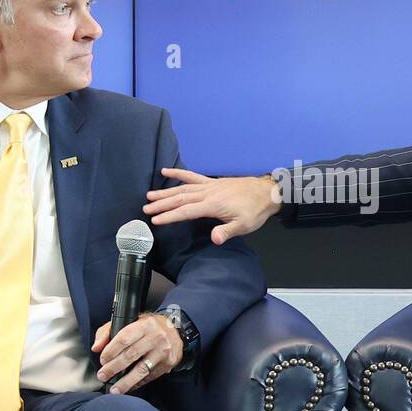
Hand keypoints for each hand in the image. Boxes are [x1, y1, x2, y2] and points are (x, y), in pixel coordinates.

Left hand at [92, 313, 183, 394]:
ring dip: (126, 381)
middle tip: (102, 375)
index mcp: (144, 325)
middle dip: (113, 367)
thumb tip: (96, 347)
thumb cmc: (148, 326)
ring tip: (114, 389)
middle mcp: (156, 337)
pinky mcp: (168, 363)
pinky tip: (129, 387)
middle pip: (131, 355)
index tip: (102, 360)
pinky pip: (150, 376)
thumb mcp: (128, 321)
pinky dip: (138, 383)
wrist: (176, 330)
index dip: (111, 351)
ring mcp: (163, 351)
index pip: (124, 338)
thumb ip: (108, 332)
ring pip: (141, 369)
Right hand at [143, 168, 280, 244]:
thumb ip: (227, 232)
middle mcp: (208, 193)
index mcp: (213, 205)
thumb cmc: (255, 211)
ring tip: (149, 196)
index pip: (186, 211)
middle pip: (180, 198)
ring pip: (183, 188)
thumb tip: (214, 239)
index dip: (169, 216)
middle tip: (145, 209)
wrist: (266, 192)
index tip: (155, 220)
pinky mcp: (212, 182)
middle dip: (162, 204)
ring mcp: (209, 186)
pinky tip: (166, 171)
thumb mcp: (244, 226)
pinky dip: (179, 174)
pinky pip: (192, 176)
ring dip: (165, 192)